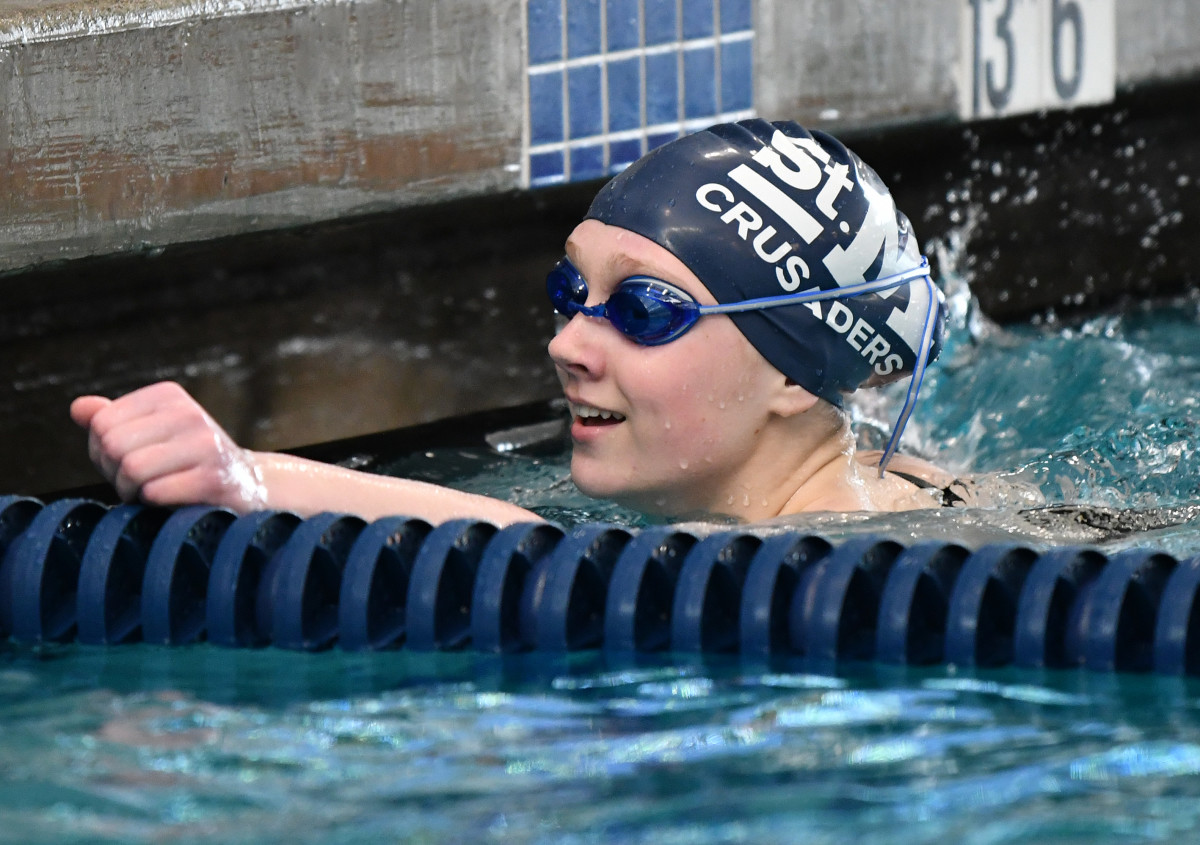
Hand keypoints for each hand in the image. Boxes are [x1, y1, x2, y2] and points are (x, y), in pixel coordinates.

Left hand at [70, 381, 267, 512]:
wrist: (246, 489)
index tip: (131, 463)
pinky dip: (154, 504)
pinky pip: (155, 492)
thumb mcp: (148, 437)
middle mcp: (189, 413)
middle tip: (140, 484)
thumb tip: (79, 408)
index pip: (101, 423)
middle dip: (116, 474)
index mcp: (169, 396)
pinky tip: (173, 503)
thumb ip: (110, 422)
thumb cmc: (184, 465)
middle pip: (112, 445)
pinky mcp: (215, 478)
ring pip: (131, 468)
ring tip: (154, 493)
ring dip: (133, 492)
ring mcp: (206, 444)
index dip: (103, 453)